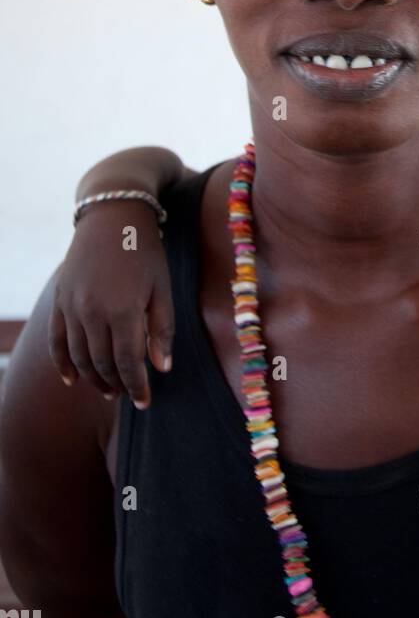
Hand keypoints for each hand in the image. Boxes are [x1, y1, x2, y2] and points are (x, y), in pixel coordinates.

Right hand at [49, 201, 173, 408]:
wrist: (111, 216)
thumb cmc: (145, 251)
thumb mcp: (162, 287)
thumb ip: (162, 329)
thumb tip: (162, 368)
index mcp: (123, 310)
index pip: (128, 362)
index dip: (136, 385)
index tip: (144, 401)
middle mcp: (92, 312)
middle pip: (102, 363)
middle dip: (116, 385)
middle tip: (127, 395)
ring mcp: (71, 307)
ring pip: (79, 357)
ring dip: (93, 379)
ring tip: (108, 390)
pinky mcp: (60, 300)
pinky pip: (56, 340)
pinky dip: (63, 363)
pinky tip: (71, 380)